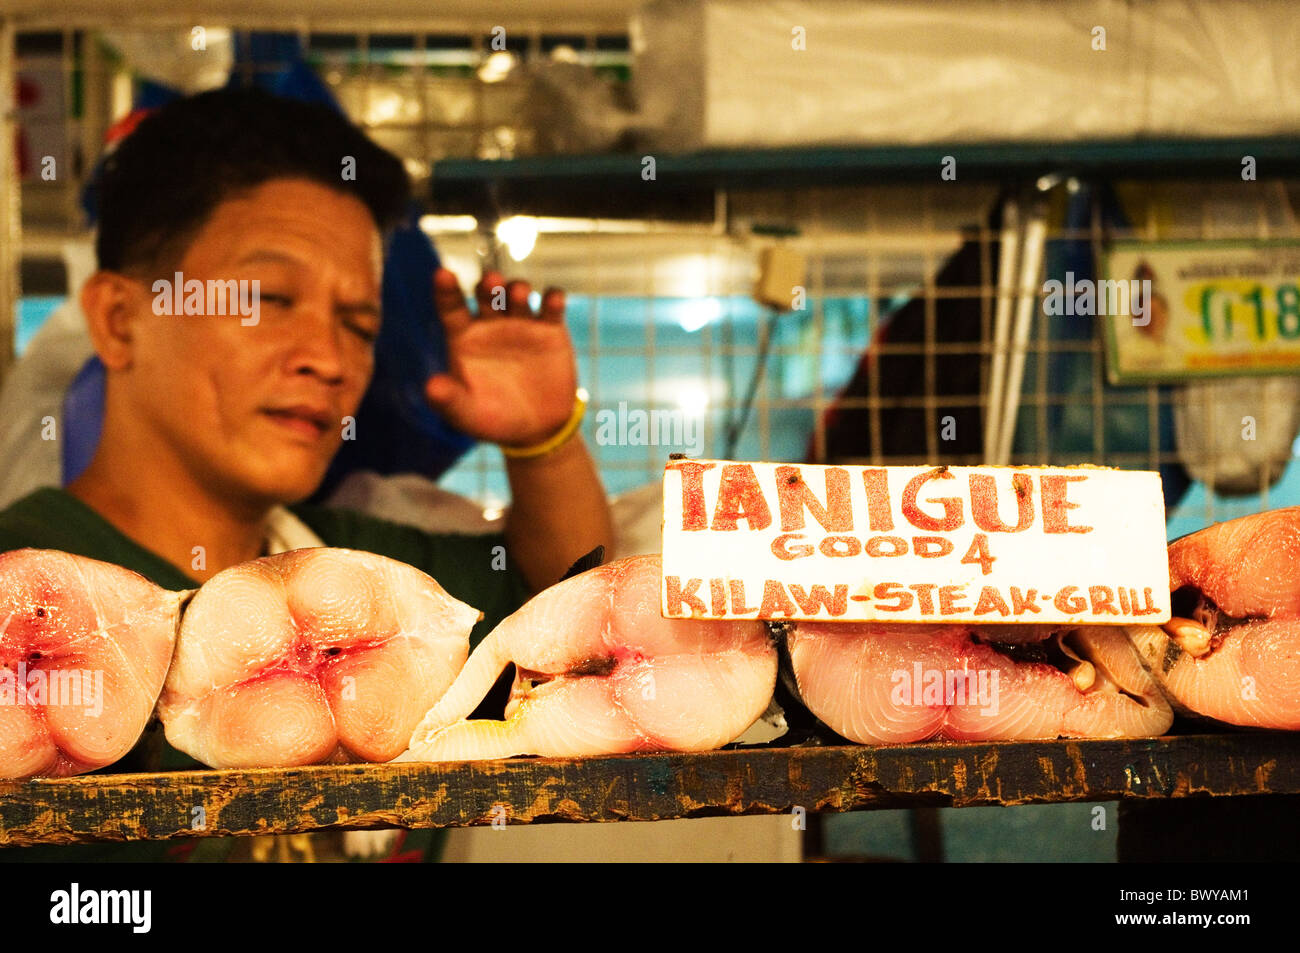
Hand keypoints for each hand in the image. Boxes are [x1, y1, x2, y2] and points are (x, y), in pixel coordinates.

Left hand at [425, 266, 577, 447]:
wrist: (536, 429)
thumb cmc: (493, 419)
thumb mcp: (467, 415)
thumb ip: (449, 401)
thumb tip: (431, 388)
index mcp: (464, 337)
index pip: (451, 308)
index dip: (446, 291)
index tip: (442, 274)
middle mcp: (490, 323)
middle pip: (487, 294)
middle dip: (488, 284)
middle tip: (491, 281)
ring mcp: (521, 323)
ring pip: (517, 295)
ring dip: (518, 289)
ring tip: (519, 294)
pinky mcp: (550, 329)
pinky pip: (551, 307)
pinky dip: (553, 300)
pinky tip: (553, 300)